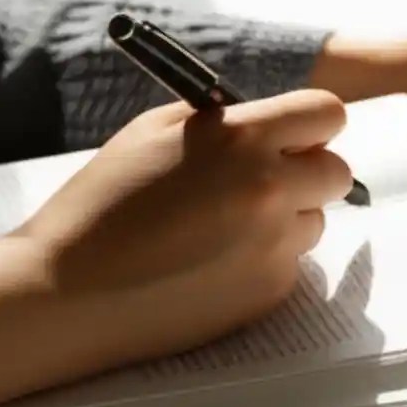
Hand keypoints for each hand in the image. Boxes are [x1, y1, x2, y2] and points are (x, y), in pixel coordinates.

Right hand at [16, 91, 350, 387]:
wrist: (68, 293)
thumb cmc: (103, 203)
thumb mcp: (155, 131)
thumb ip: (226, 121)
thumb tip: (275, 121)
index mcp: (243, 140)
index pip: (328, 113)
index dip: (312, 123)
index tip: (296, 133)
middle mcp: (271, 190)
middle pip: (337, 171)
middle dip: (309, 170)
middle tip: (266, 178)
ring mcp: (276, 245)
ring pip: (315, 219)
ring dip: (286, 217)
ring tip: (220, 226)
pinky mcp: (272, 290)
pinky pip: (291, 261)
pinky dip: (264, 258)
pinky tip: (211, 262)